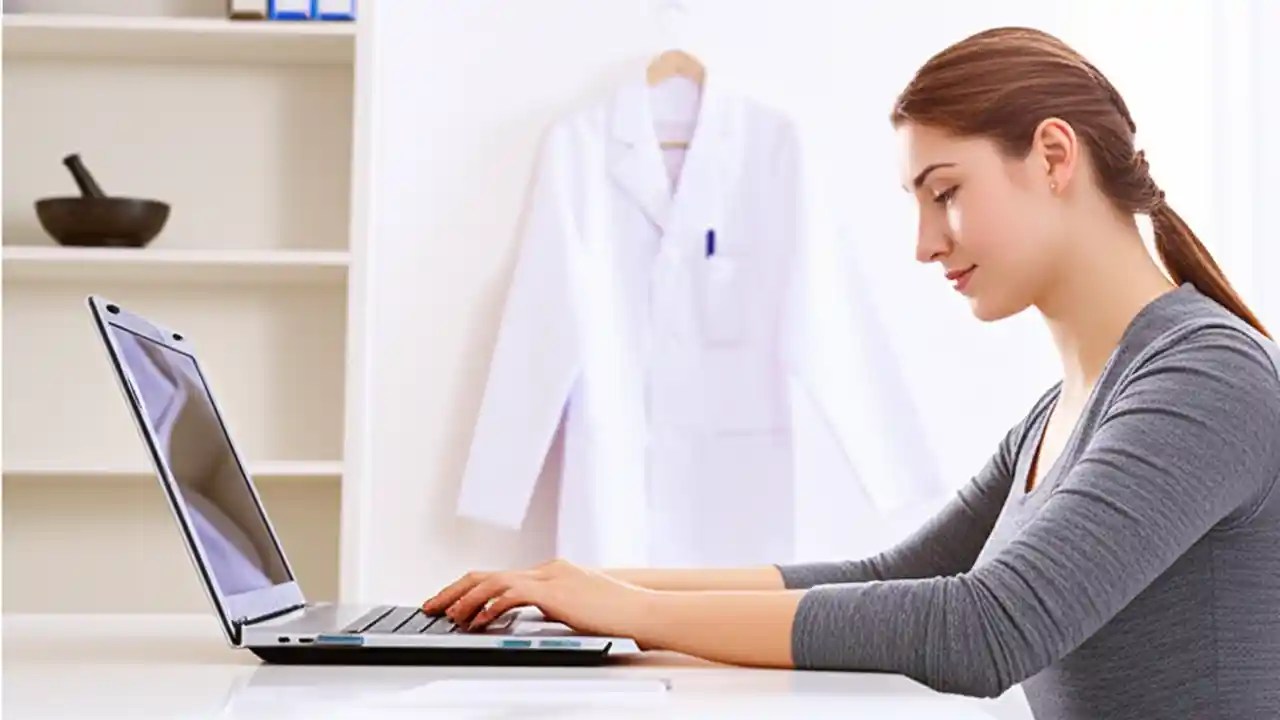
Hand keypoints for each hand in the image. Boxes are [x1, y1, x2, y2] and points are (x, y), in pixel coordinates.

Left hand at [421, 558, 653, 638]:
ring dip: (466, 599)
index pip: (501, 577)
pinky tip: (479, 620)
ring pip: (494, 581)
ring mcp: (551, 577)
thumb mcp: (579, 609)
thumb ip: (555, 607)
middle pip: (488, 574)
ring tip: (449, 615)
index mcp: (552, 572)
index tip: (451, 602)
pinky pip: (512, 594)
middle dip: (456, 590)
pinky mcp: (555, 591)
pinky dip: (491, 605)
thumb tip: (533, 617)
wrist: (642, 612)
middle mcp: (547, 569)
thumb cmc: (619, 616)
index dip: (471, 589)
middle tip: (433, 605)